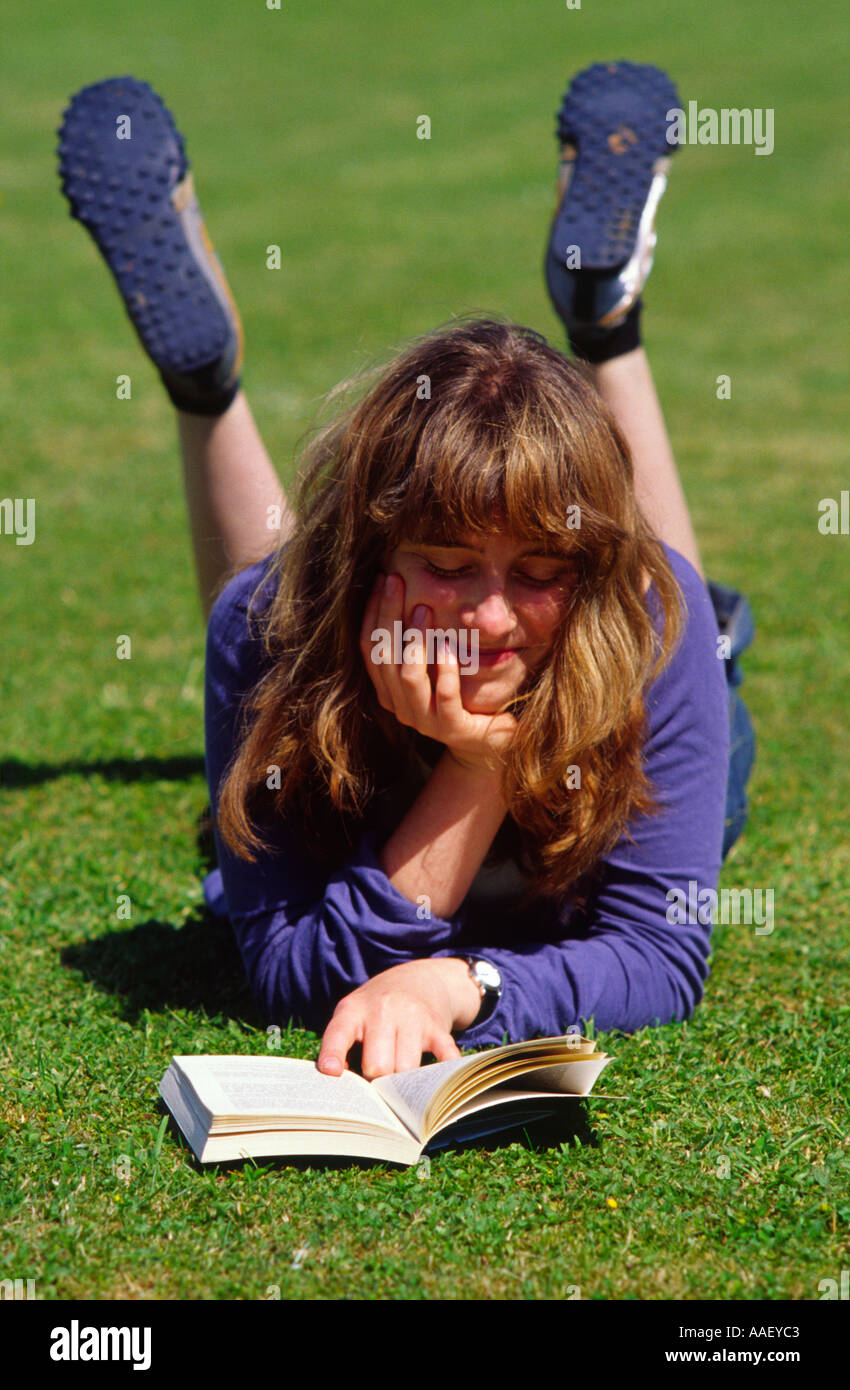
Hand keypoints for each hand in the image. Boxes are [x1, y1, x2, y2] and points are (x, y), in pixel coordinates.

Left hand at [317, 959, 481, 1078]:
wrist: (418, 980)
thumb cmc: (376, 1008)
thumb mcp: (351, 1016)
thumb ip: (342, 1048)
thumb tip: (345, 1089)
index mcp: (353, 1010)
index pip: (339, 1034)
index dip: (333, 1054)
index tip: (331, 1072)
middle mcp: (382, 1010)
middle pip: (377, 1066)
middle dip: (375, 1082)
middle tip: (375, 1081)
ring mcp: (412, 1017)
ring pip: (405, 1070)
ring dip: (401, 1084)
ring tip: (396, 1079)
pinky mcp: (437, 1028)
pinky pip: (443, 1057)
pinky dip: (442, 1075)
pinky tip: (438, 1084)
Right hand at [360, 572, 517, 771]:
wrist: (487, 741)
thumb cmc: (459, 695)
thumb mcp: (434, 664)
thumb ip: (419, 639)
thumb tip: (409, 590)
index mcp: (389, 690)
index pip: (369, 647)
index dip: (372, 613)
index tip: (381, 580)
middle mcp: (400, 705)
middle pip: (383, 656)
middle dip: (387, 615)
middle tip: (396, 582)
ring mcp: (424, 720)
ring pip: (407, 677)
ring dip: (414, 640)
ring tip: (423, 610)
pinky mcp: (451, 728)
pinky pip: (445, 698)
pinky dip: (445, 670)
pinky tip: (450, 646)